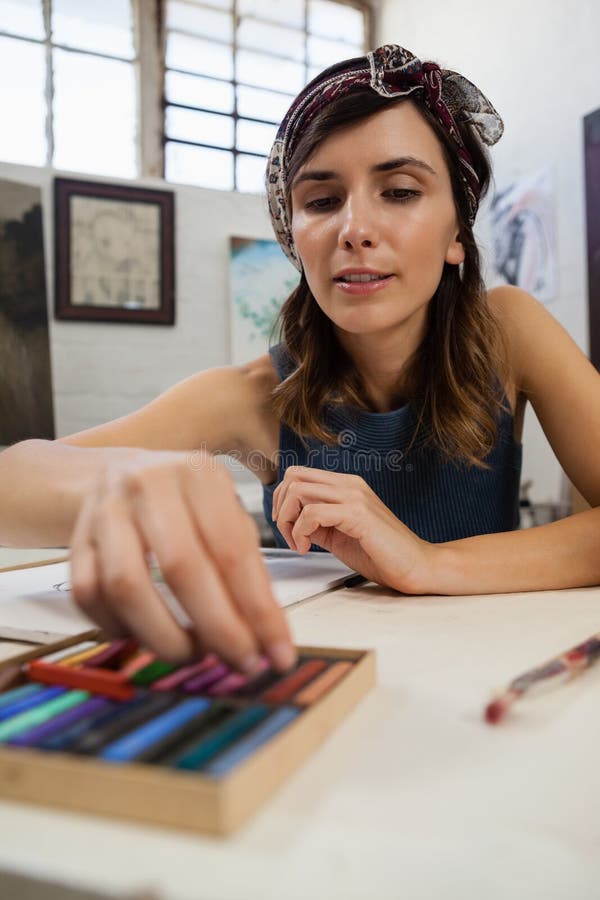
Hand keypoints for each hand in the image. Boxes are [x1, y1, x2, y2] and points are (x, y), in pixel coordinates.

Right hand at [70, 450, 294, 671]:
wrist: (122, 473)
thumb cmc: (188, 503)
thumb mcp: (227, 513)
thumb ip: (247, 569)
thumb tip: (266, 636)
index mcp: (199, 474)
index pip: (233, 551)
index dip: (258, 610)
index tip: (278, 654)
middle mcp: (149, 485)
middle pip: (181, 568)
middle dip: (218, 628)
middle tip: (242, 663)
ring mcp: (105, 511)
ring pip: (126, 587)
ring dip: (165, 637)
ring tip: (193, 654)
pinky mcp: (76, 540)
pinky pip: (90, 596)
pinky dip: (120, 629)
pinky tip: (147, 638)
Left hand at [272, 466, 433, 593]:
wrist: (416, 566)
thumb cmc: (382, 554)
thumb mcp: (338, 535)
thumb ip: (316, 523)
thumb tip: (290, 520)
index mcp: (346, 485)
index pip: (298, 475)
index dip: (283, 500)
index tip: (289, 528)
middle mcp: (349, 484)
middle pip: (293, 477)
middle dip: (281, 508)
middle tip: (291, 535)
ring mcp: (354, 496)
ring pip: (298, 491)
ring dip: (289, 521)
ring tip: (300, 544)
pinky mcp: (358, 514)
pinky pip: (312, 513)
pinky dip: (301, 532)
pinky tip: (308, 548)